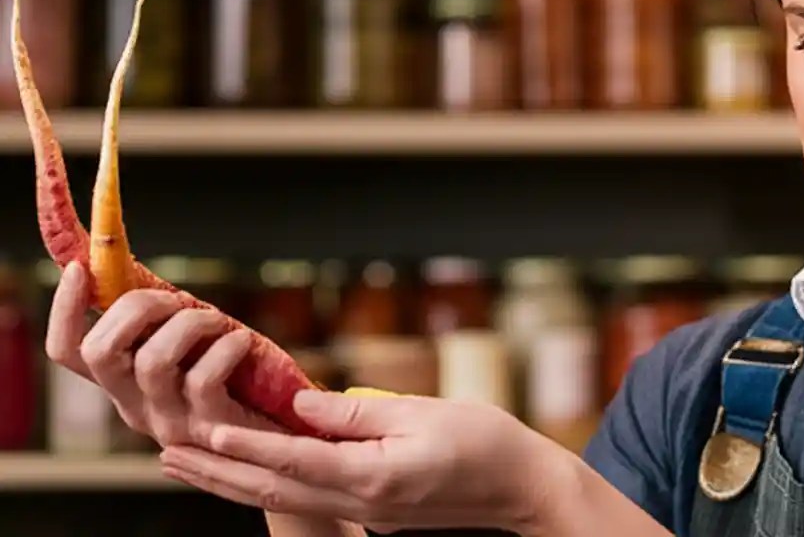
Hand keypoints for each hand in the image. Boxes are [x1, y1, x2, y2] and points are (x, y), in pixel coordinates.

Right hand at [44, 261, 280, 446]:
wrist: (279, 440)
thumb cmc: (237, 380)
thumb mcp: (188, 351)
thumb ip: (160, 322)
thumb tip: (132, 268)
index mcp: (122, 385)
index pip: (67, 351)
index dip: (63, 309)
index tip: (80, 268)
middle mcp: (135, 407)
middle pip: (99, 351)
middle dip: (134, 306)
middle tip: (174, 300)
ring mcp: (171, 422)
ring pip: (153, 361)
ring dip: (187, 323)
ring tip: (215, 320)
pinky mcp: (210, 429)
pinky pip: (203, 379)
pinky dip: (225, 347)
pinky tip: (241, 341)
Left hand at [155, 390, 564, 534]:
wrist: (523, 487)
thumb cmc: (485, 442)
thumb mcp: (425, 413)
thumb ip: (357, 412)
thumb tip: (299, 403)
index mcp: (374, 477)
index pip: (296, 462)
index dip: (249, 445)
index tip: (205, 430)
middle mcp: (362, 504)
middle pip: (275, 491)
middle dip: (219, 473)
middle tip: (168, 454)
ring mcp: (366, 513)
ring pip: (285, 499)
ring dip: (233, 481)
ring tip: (190, 462)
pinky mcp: (373, 509)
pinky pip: (308, 498)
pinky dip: (269, 483)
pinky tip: (250, 467)